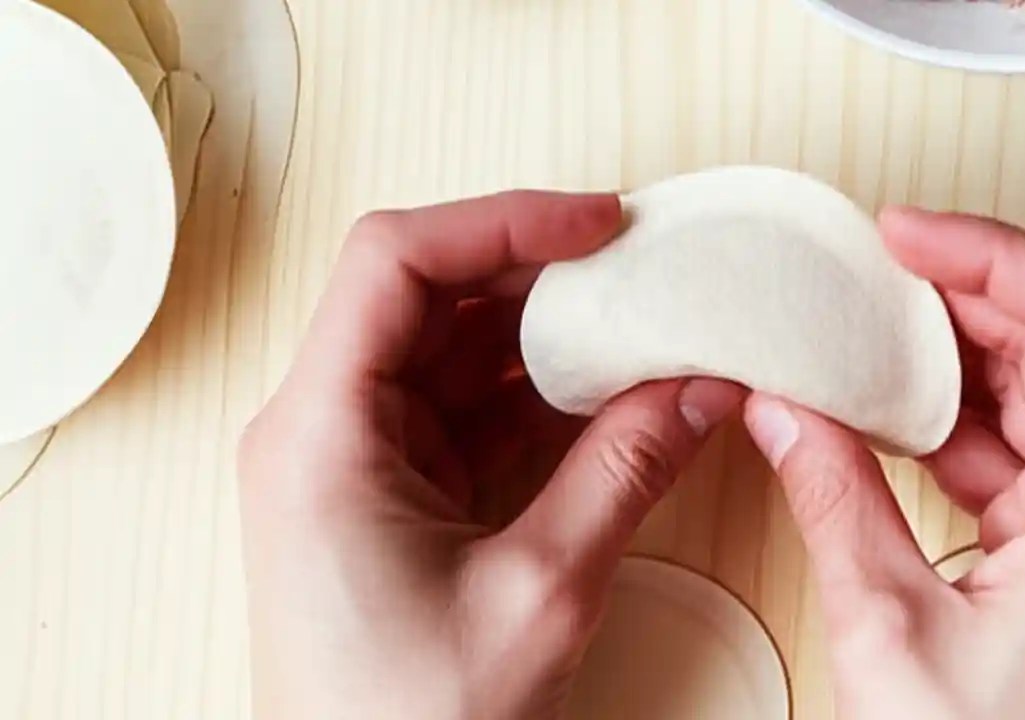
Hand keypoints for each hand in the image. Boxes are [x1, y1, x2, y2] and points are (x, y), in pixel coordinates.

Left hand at [238, 192, 743, 718]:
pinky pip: (461, 409)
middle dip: (534, 275)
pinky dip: (531, 396)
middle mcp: (321, 429)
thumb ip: (624, 473)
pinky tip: (602, 395)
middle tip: (632, 271)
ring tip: (634, 331)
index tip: (596, 224)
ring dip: (541, 337)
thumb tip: (698, 389)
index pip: (395, 263)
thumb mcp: (539, 593)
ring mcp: (353, 459)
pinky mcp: (387, 490)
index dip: (502, 221)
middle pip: (426, 295)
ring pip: (448, 349)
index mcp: (320, 434)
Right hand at [744, 208, 1024, 719]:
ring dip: (958, 353)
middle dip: (969, 291)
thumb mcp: (890, 631)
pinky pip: (1022, 447)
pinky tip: (889, 413)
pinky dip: (956, 419)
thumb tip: (782, 408)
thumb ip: (835, 500)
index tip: (908, 235)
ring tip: (870, 332)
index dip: (996, 255)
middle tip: (876, 269)